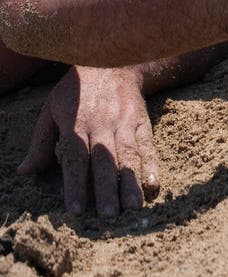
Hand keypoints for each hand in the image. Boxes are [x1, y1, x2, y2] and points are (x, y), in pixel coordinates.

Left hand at [17, 65, 159, 216]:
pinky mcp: (141, 122)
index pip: (76, 158)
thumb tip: (24, 172)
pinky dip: (151, 164)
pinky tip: (153, 183)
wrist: (111, 59)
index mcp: (76, 123)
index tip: (76, 209)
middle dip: (106, 190)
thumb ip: (40, 142)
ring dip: (130, 183)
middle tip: (108, 217)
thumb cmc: (76, 90)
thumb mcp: (51, 109)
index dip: (76, 184)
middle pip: (105, 161)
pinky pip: (147, 145)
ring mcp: (124, 123)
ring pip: (128, 156)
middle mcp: (102, 124)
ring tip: (132, 208)